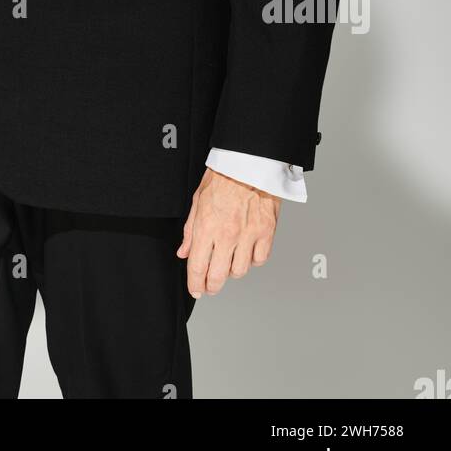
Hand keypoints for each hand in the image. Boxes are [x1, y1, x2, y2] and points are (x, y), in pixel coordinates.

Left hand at [176, 168, 280, 296]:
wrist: (250, 161)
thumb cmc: (223, 176)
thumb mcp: (197, 200)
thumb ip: (190, 230)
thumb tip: (184, 252)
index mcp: (207, 226)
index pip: (197, 266)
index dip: (194, 283)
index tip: (195, 288)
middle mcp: (227, 234)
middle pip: (218, 276)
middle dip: (211, 286)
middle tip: (209, 286)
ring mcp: (248, 235)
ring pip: (239, 271)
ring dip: (232, 271)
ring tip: (228, 263)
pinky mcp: (266, 232)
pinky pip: (259, 260)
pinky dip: (253, 260)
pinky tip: (247, 252)